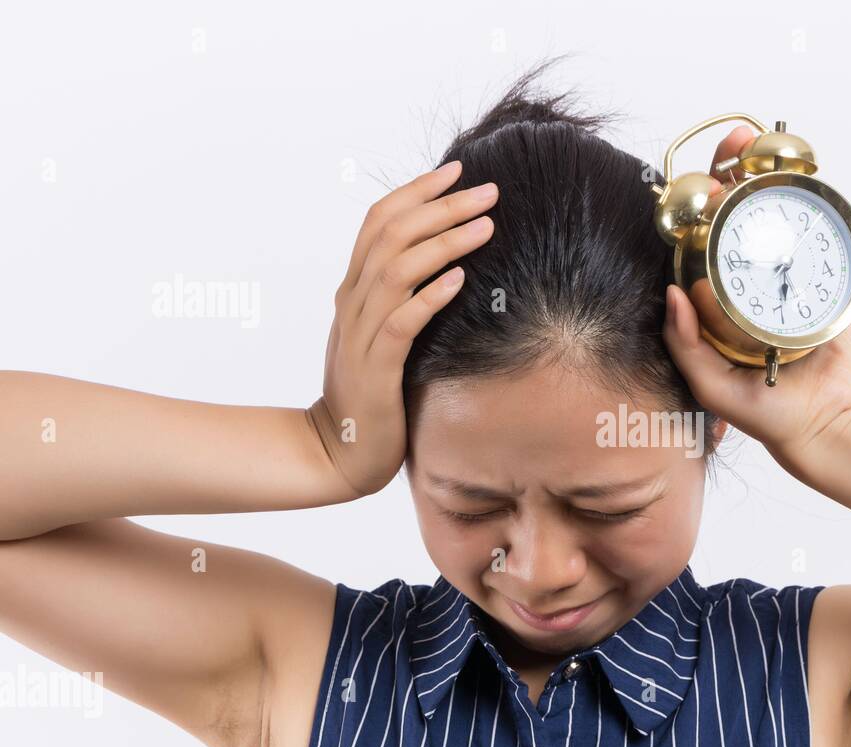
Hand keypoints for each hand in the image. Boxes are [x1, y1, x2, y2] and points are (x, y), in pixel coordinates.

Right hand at [307, 161, 497, 495]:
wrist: (340, 449)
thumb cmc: (371, 392)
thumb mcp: (382, 334)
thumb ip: (400, 297)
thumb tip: (442, 262)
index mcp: (354, 289)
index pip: (380, 221)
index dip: (416, 191)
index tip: (456, 171)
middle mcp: (353, 302)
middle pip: (392, 234)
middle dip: (441, 207)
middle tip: (488, 191)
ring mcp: (361, 333)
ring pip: (397, 270)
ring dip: (443, 243)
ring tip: (485, 226)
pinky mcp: (376, 368)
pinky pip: (401, 323)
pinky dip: (429, 297)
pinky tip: (459, 281)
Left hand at [661, 127, 850, 462]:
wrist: (826, 422)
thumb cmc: (763, 411)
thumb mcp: (710, 385)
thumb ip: (686, 346)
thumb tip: (675, 292)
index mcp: (714, 298)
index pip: (698, 239)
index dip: (695, 204)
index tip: (696, 178)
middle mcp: (746, 279)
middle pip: (737, 213)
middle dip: (734, 173)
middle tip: (738, 146)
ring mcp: (785, 274)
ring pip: (776, 215)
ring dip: (773, 178)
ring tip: (769, 151)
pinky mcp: (823, 277)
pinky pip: (818, 235)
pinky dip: (815, 204)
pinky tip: (809, 178)